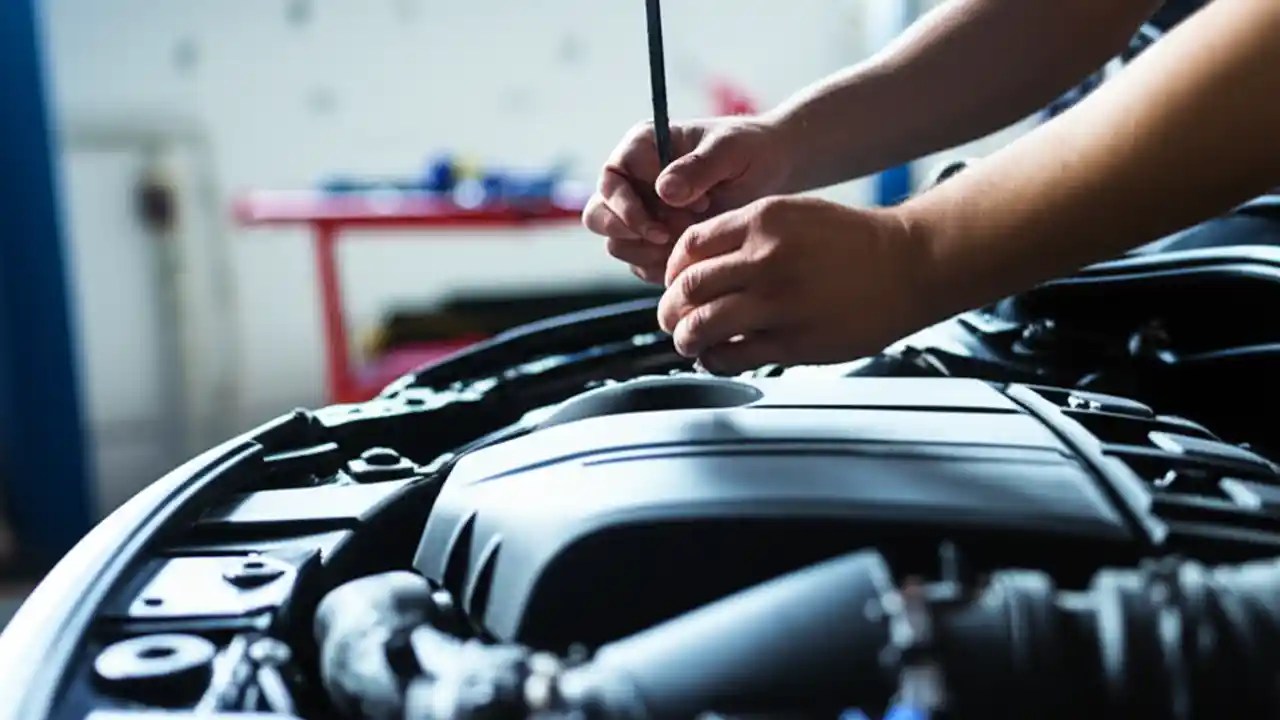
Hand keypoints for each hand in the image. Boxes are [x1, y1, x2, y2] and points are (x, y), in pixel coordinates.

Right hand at [582, 117, 793, 282]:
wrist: (776, 171)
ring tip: (691, 241)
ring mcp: (642, 213)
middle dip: (630, 235)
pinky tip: (694, 255)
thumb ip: (698, 167)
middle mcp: (634, 181)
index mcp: (642, 149)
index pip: (609, 183)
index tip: (661, 226)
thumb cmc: (750, 149)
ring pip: (618, 245)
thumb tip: (664, 190)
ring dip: (650, 253)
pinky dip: (663, 268)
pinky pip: (642, 265)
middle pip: (599, 217)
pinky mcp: (656, 241)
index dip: (627, 209)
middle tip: (669, 239)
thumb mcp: (730, 150)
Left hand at [657, 196, 937, 373]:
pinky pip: (732, 355)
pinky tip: (717, 357)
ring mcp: (777, 302)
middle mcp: (764, 259)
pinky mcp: (792, 341)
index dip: (671, 270)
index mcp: (761, 220)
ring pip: (701, 324)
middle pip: (687, 287)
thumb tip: (697, 264)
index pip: (688, 246)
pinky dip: (713, 359)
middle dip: (669, 309)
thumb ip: (746, 235)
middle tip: (669, 319)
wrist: (910, 264)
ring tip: (687, 342)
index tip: (673, 285)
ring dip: (685, 338)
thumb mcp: (794, 214)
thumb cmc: (853, 242)